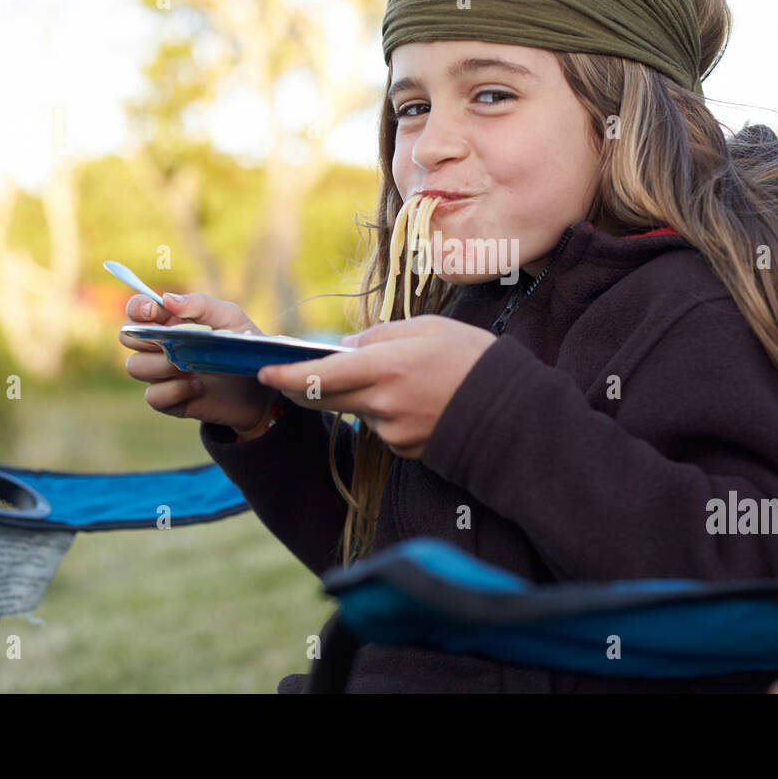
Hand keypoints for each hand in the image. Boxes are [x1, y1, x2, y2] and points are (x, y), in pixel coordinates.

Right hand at [119, 291, 281, 432]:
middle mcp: (159, 346)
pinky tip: (197, 386)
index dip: (137, 307)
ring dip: (160, 365)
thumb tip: (167, 299)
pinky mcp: (170, 400)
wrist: (261, 387)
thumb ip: (200, 304)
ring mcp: (162, 374)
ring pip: (135, 366)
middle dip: (141, 337)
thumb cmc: (242, 345)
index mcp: (170, 321)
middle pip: (126, 336)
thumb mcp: (230, 318)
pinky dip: (173, 390)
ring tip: (191, 366)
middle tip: (169, 341)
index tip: (151, 311)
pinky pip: (153, 396)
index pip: (138, 310)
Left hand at [255, 314, 497, 458]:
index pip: (319, 375)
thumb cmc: (474, 359)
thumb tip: (346, 346)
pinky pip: (381, 428)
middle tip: (290, 374)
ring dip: (357, 397)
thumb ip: (382, 334)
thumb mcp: (430, 328)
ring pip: (357, 412)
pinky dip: (385, 413)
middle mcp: (383, 403)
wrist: (512, 413)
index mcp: (386, 366)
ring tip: (396, 378)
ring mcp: (393, 431)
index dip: (286, 375)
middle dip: (303, 387)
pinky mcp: (405, 450)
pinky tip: (415, 401)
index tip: (264, 370)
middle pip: (325, 398)